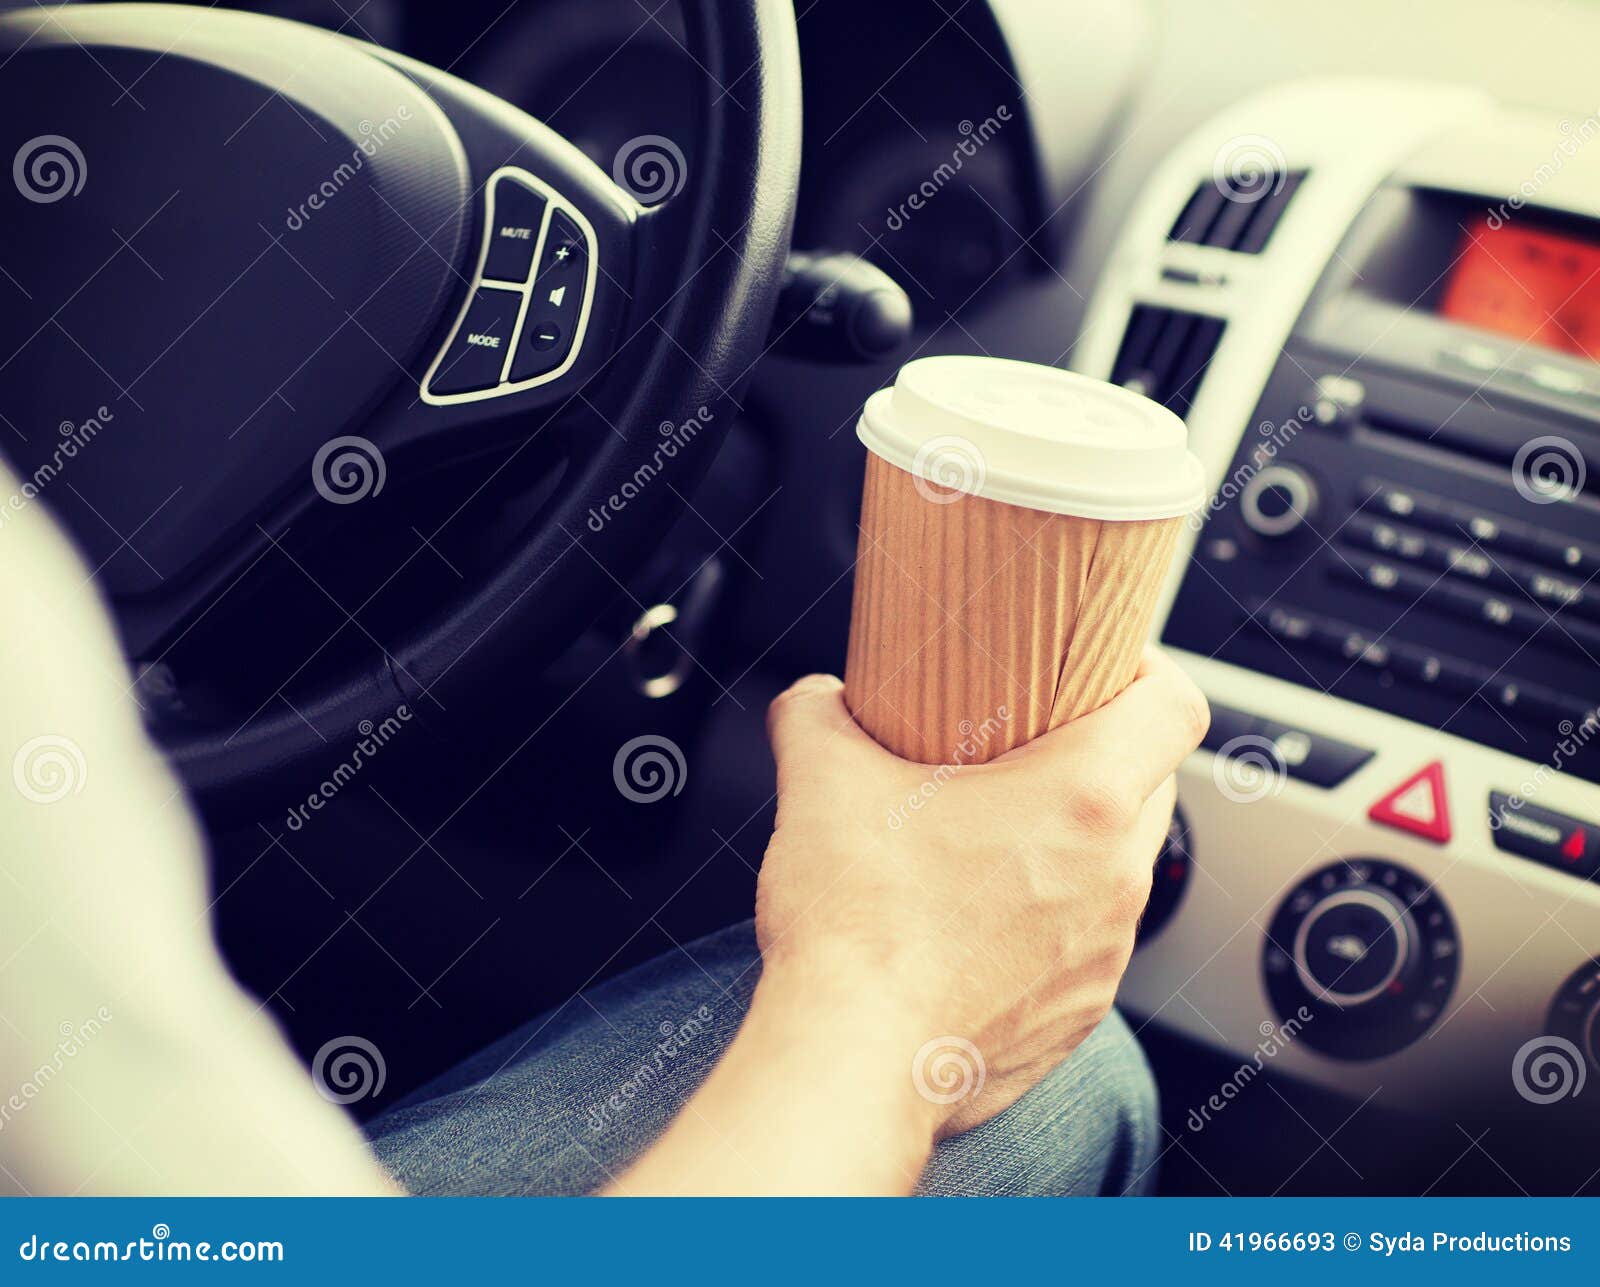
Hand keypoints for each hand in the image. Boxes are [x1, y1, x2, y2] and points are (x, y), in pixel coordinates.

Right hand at [756, 647, 1207, 1138]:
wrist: (850, 1062)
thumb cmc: (857, 927)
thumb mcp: (821, 781)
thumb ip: (817, 715)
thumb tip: (813, 700)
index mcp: (1081, 801)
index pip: (1176, 708)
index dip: (1147, 672)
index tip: (1101, 671)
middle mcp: (1114, 878)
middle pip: (1151, 785)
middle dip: (1101, 756)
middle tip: (1028, 746)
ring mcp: (1103, 955)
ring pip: (1118, 869)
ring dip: (1072, 844)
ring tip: (993, 837)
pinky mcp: (1076, 1014)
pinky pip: (1085, 943)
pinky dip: (1049, 919)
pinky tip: (976, 920)